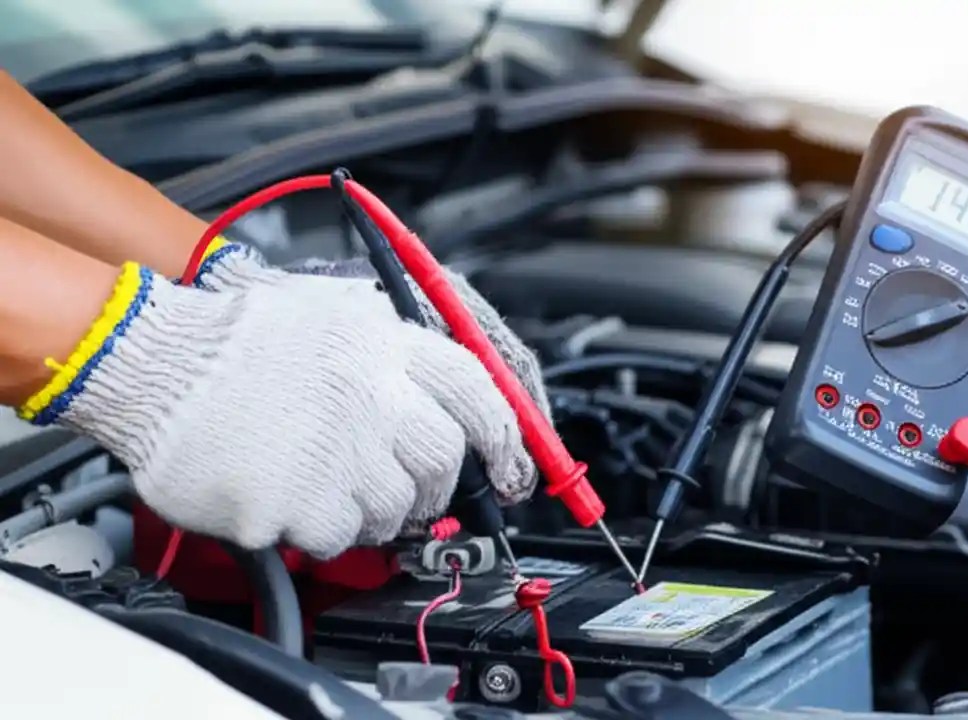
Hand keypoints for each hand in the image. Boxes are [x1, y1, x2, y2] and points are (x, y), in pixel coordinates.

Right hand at [30, 259, 533, 557]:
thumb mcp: (329, 307)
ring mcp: (335, 452)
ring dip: (371, 507)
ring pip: (395, 507)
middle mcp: (370, 397)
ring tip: (327, 481)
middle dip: (435, 485)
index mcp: (383, 345)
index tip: (513, 467)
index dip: (506, 435)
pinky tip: (291, 496)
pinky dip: (321, 528)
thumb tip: (449, 388)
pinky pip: (337, 535)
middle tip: (410, 489)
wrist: (149, 362)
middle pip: (443, 462)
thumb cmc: (231, 335)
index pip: (477, 391)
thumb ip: (391, 341)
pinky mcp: (296, 501)